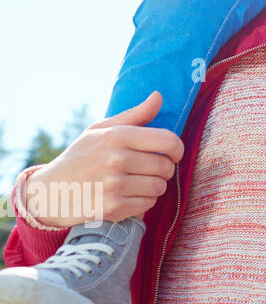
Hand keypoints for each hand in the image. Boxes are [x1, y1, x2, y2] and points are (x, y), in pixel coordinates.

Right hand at [24, 92, 183, 226]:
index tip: (172, 153)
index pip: (168, 141)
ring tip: (137, 182)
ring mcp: (114, 185)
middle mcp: (116, 159)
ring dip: (154, 186)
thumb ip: (135, 114)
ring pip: (159, 187)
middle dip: (163, 169)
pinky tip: (128, 196)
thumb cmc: (80, 156)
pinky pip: (148, 204)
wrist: (49, 192)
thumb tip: (158, 95)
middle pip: (166, 166)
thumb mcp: (100, 130)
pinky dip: (143, 201)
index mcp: (117, 136)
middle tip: (149, 170)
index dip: (177, 148)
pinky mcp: (112, 207)